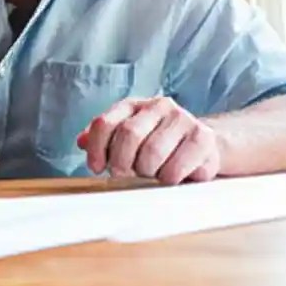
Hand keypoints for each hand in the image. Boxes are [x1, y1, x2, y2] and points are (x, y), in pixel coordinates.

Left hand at [77, 97, 220, 184]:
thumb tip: (81, 141)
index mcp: (134, 106)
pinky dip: (168, 179)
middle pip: (129, 135)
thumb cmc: (159, 146)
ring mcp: (182, 119)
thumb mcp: (129, 140)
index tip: (97, 168)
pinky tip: (170, 177)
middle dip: (123, 163)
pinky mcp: (202, 138)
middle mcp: (159, 106)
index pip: (105, 123)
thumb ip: (104, 140)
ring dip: (148, 173)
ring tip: (153, 175)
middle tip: (127, 175)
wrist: (204, 147)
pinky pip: (175, 168)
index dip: (96, 149)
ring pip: (152, 153)